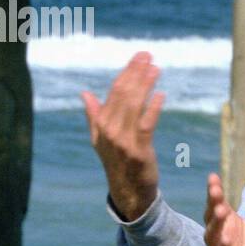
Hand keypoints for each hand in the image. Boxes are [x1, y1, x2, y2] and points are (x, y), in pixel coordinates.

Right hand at [81, 52, 163, 220]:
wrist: (127, 190)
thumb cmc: (116, 161)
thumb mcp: (99, 138)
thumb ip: (94, 114)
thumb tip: (84, 93)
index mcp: (100, 124)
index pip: (114, 91)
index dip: (127, 72)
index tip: (138, 57)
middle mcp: (109, 130)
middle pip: (123, 94)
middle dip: (136, 72)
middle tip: (148, 55)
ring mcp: (123, 141)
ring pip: (134, 106)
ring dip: (145, 85)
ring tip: (155, 68)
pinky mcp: (139, 150)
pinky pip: (146, 124)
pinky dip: (153, 108)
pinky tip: (160, 95)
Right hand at [204, 171, 244, 245]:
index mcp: (232, 225)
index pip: (219, 205)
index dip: (214, 193)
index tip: (213, 177)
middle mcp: (223, 239)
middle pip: (212, 220)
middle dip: (212, 206)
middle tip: (215, 192)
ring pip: (212, 239)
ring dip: (215, 226)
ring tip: (222, 212)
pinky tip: (226, 240)